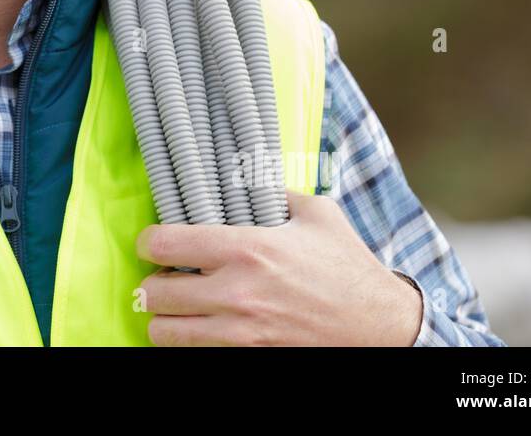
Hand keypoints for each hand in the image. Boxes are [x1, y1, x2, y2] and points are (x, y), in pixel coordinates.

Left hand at [135, 191, 423, 345]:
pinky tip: (203, 324)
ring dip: (165, 316)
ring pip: (165, 331)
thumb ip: (274, 192)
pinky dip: (191, 339)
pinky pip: (196, 351)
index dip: (149, 241)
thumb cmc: (349, 267)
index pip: (165, 244)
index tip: (154, 241)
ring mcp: (241, 331)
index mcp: (247, 248)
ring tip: (178, 304)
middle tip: (166, 274)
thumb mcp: (317, 214)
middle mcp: (237, 292)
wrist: (381, 326)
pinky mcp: (249, 355)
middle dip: (152, 281)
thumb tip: (247, 176)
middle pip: (154, 292)